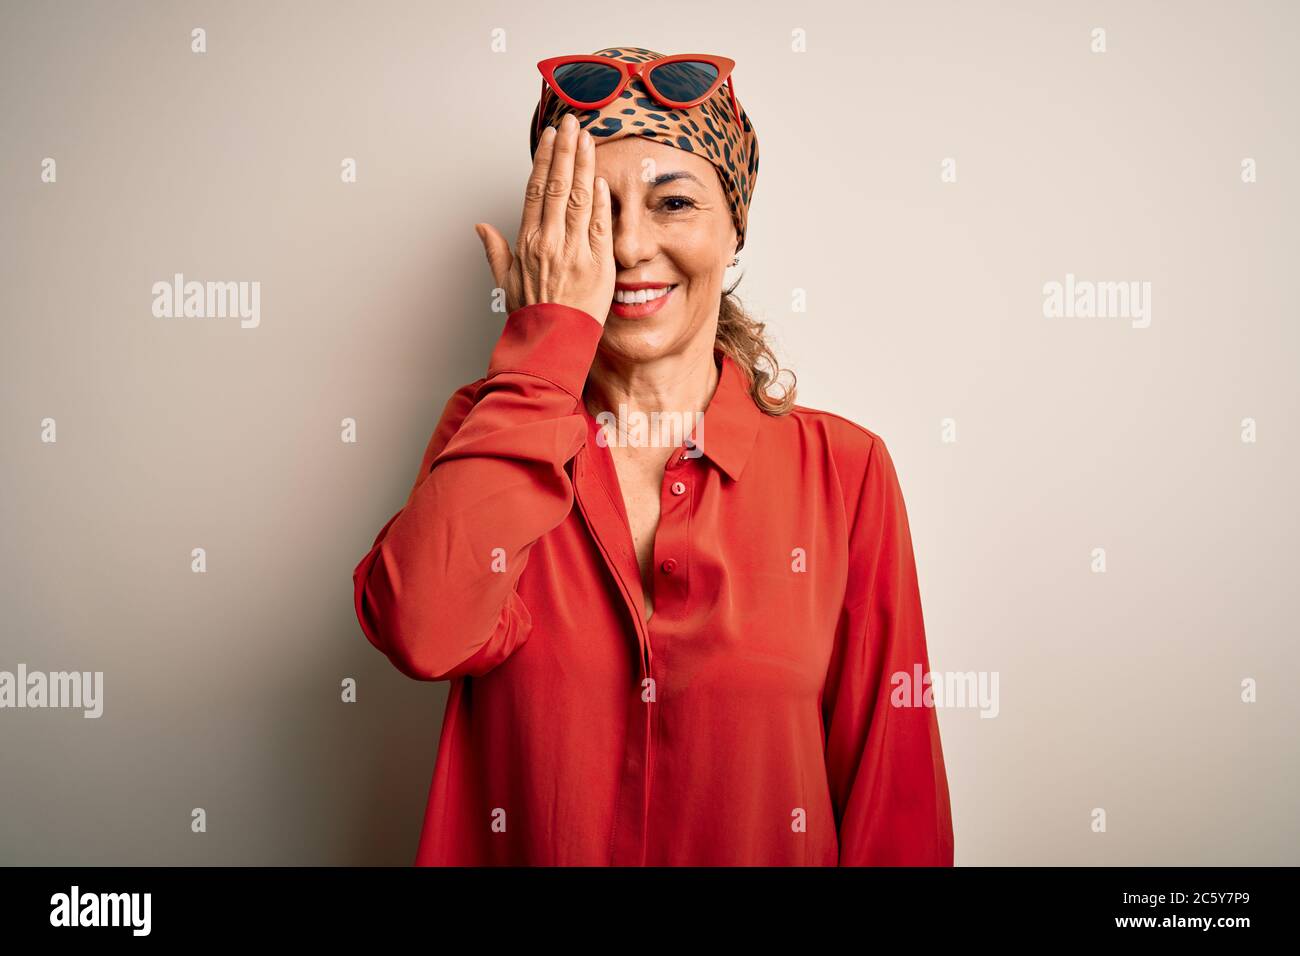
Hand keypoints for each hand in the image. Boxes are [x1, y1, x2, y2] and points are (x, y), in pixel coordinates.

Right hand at [475, 112, 614, 324]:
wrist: (551, 343)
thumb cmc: (530, 315)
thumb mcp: (505, 282)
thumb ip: (495, 250)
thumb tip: (481, 226)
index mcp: (527, 242)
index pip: (536, 190)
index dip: (544, 160)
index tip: (550, 137)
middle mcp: (549, 242)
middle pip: (557, 185)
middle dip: (565, 150)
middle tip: (572, 123)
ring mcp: (574, 251)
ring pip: (578, 198)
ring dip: (584, 165)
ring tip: (588, 139)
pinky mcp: (597, 264)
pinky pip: (598, 225)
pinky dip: (599, 200)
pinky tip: (600, 178)